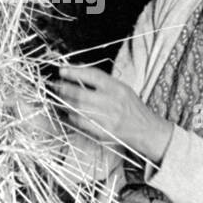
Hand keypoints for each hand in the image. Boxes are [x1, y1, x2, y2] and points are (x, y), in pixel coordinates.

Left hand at [53, 64, 172, 164]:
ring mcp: (107, 118)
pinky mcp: (103, 132)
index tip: (62, 70)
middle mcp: (112, 102)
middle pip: (80, 93)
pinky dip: (71, 116)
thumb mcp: (122, 88)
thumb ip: (102, 81)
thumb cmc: (132, 107)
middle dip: (64, 88)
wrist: (146, 129)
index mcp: (117, 88)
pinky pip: (81, 123)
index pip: (92, 76)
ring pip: (78, 108)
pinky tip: (68, 112)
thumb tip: (78, 70)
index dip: (74, 72)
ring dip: (64, 102)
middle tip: (55, 85)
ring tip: (59, 97)